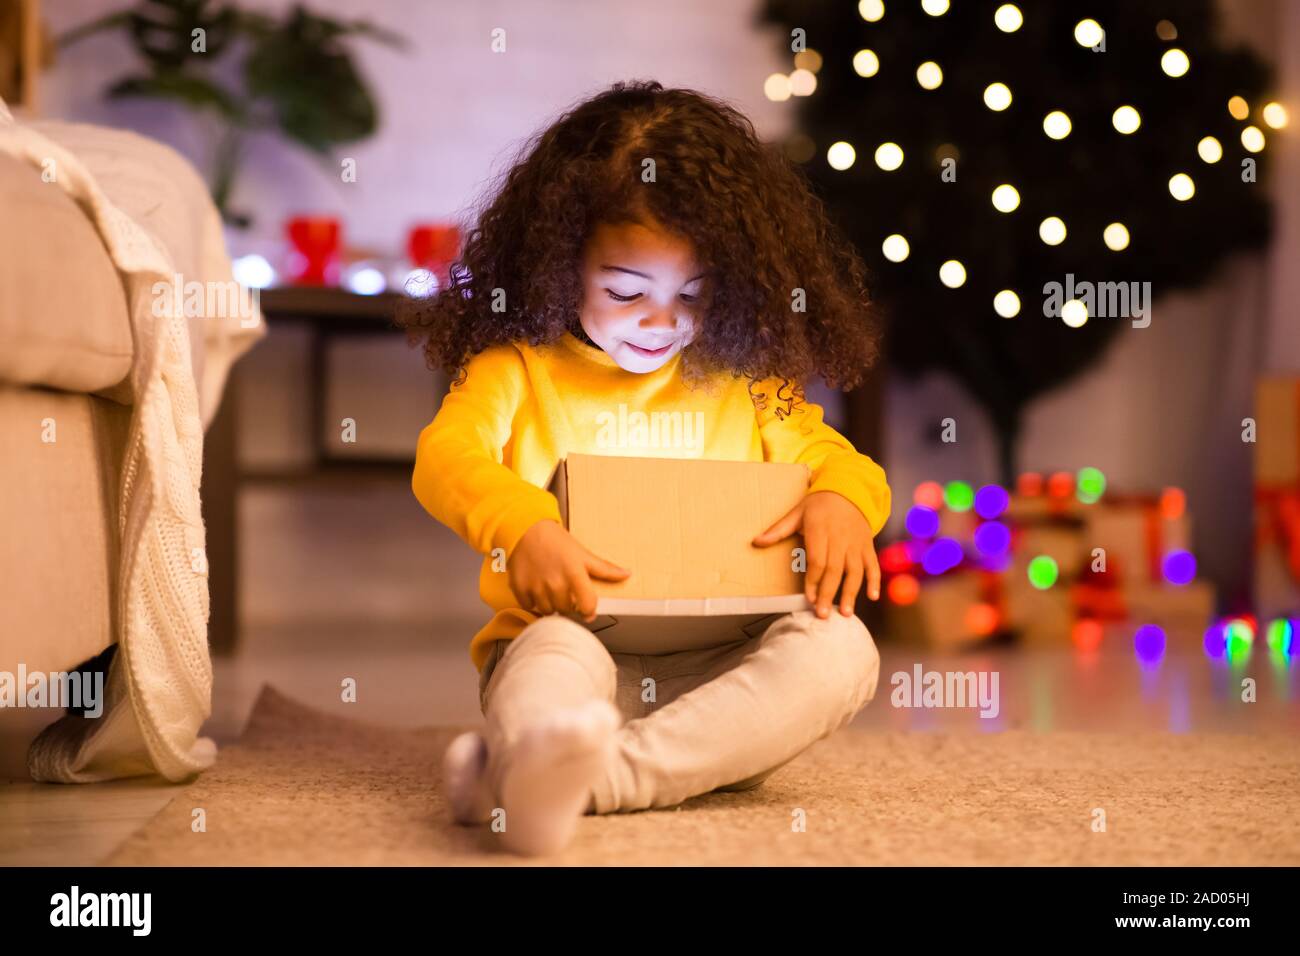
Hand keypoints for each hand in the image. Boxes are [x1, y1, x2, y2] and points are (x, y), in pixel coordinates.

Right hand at [508, 519, 629, 622]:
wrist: (526, 529)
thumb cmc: (555, 541)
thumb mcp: (583, 554)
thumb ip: (605, 569)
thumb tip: (627, 574)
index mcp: (575, 574)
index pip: (587, 606)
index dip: (589, 611)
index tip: (586, 610)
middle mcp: (556, 583)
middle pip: (566, 610)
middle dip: (568, 604)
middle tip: (565, 591)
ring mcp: (537, 587)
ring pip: (548, 611)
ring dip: (550, 604)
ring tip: (550, 588)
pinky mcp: (520, 589)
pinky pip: (529, 606)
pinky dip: (532, 601)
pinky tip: (536, 588)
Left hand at [752, 491, 880, 618]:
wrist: (849, 490)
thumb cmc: (819, 504)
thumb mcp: (797, 512)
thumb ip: (778, 530)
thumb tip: (756, 542)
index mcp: (821, 530)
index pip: (817, 560)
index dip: (812, 580)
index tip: (808, 598)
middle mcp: (840, 539)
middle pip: (835, 570)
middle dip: (828, 593)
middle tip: (822, 614)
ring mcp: (856, 543)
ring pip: (855, 571)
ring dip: (851, 593)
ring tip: (845, 613)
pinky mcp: (867, 546)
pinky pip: (873, 564)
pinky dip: (875, 580)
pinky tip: (872, 597)